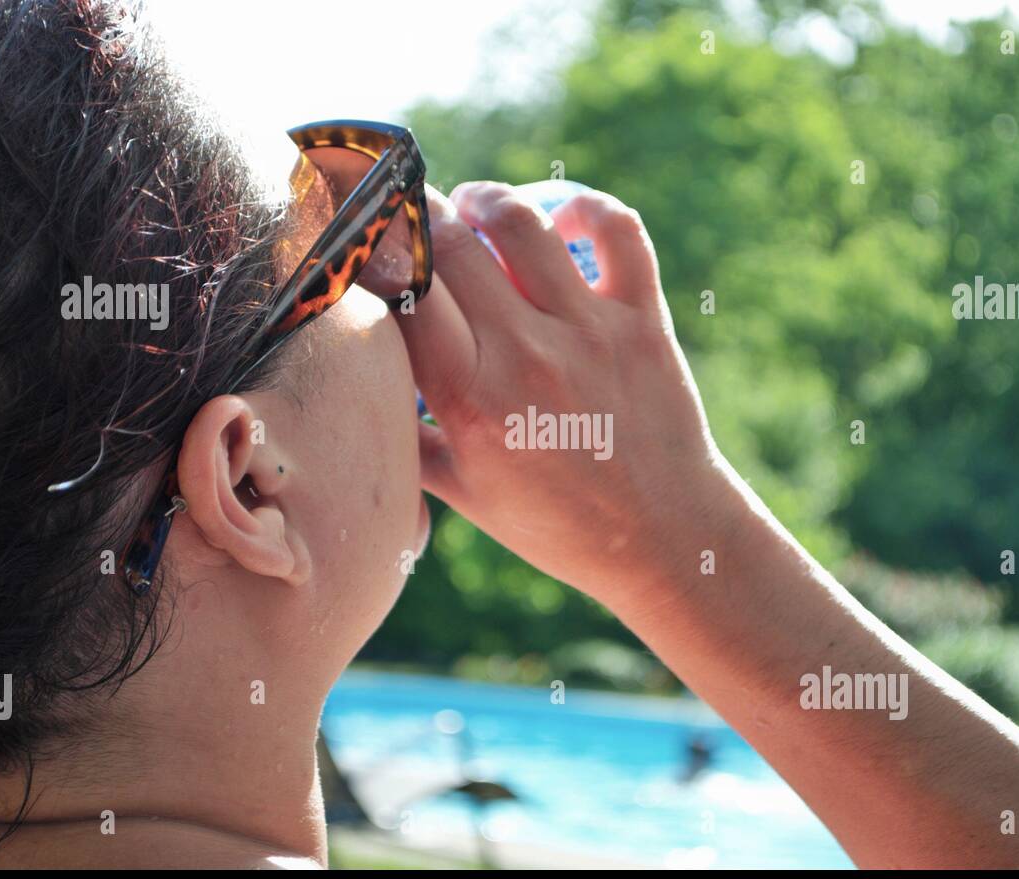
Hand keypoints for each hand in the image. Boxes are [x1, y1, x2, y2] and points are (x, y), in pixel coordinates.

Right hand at [397, 183, 734, 607]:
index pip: (402, 294)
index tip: (363, 241)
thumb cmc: (556, 524)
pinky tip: (559, 217)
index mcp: (471, 400)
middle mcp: (527, 356)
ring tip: (473, 205)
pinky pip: (617, 230)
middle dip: (418, 213)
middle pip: (452, 244)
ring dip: (486, 199)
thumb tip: (356, 385)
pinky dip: (585, 206)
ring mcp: (590, 333)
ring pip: (522, 222)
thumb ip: (407, 436)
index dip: (373, 253)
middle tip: (409, 213)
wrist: (662, 539)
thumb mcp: (464, 493)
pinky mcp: (643, 322)